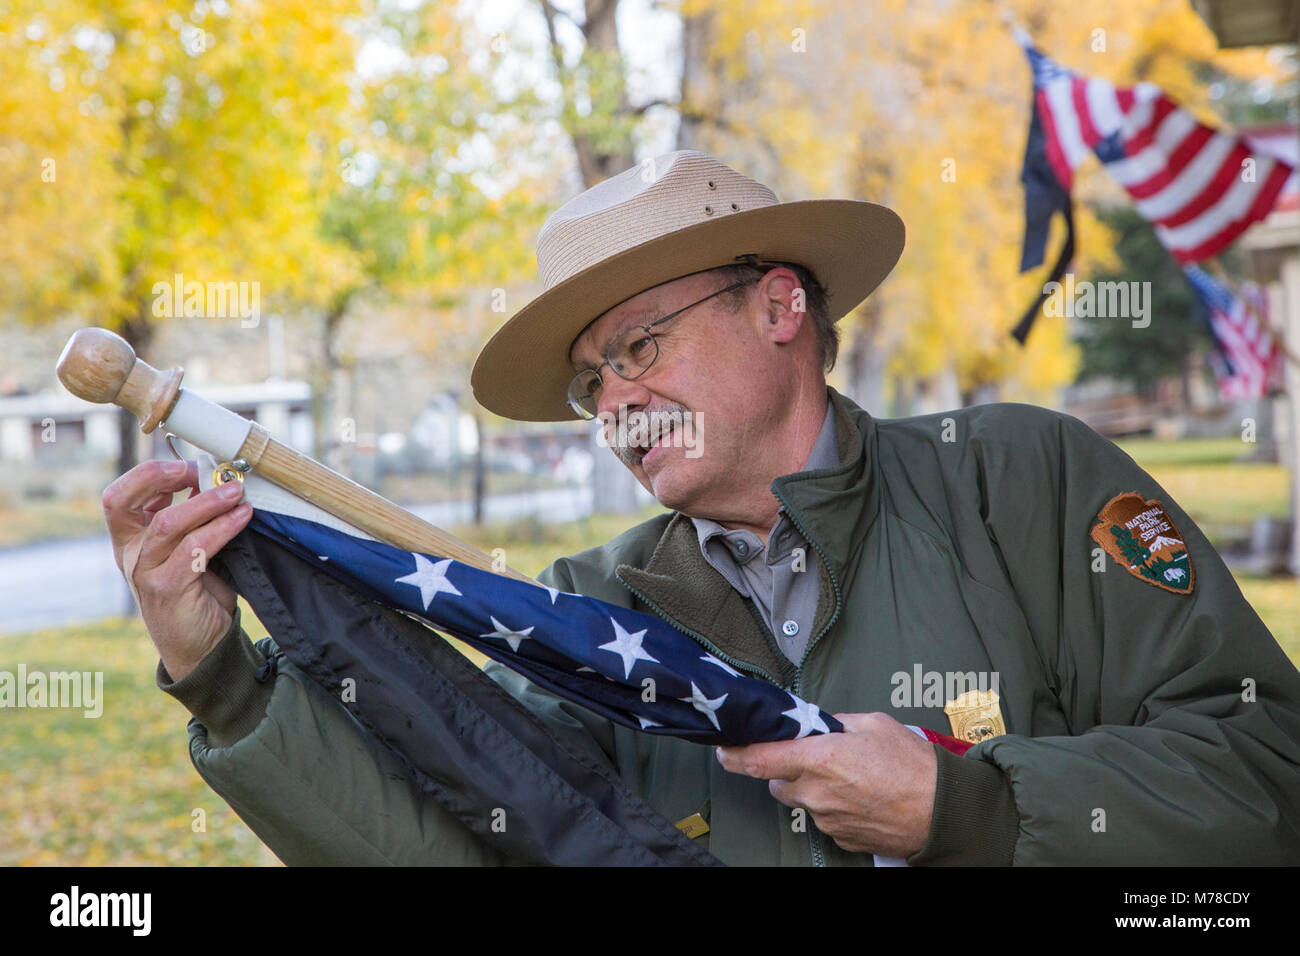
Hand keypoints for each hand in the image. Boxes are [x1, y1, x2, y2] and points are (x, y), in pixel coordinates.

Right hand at [102, 459, 253, 681]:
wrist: (201, 647)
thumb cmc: (200, 591)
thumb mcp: (193, 547)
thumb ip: (195, 517)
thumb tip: (216, 478)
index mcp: (132, 539)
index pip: (118, 497)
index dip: (149, 474)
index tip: (189, 466)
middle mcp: (131, 554)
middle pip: (125, 502)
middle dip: (164, 476)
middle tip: (207, 470)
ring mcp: (145, 573)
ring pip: (168, 524)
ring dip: (207, 502)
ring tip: (237, 492)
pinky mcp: (168, 590)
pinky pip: (194, 550)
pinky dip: (221, 528)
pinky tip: (243, 518)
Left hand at [715, 711, 937, 857]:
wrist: (943, 811)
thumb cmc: (914, 766)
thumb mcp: (874, 723)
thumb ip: (837, 721)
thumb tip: (820, 723)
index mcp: (821, 758)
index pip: (760, 759)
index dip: (735, 754)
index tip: (724, 750)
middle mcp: (817, 792)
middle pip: (777, 782)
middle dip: (787, 769)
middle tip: (816, 757)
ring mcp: (827, 819)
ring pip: (801, 801)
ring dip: (812, 788)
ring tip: (849, 778)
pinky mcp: (840, 839)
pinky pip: (824, 819)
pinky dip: (833, 807)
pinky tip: (860, 797)